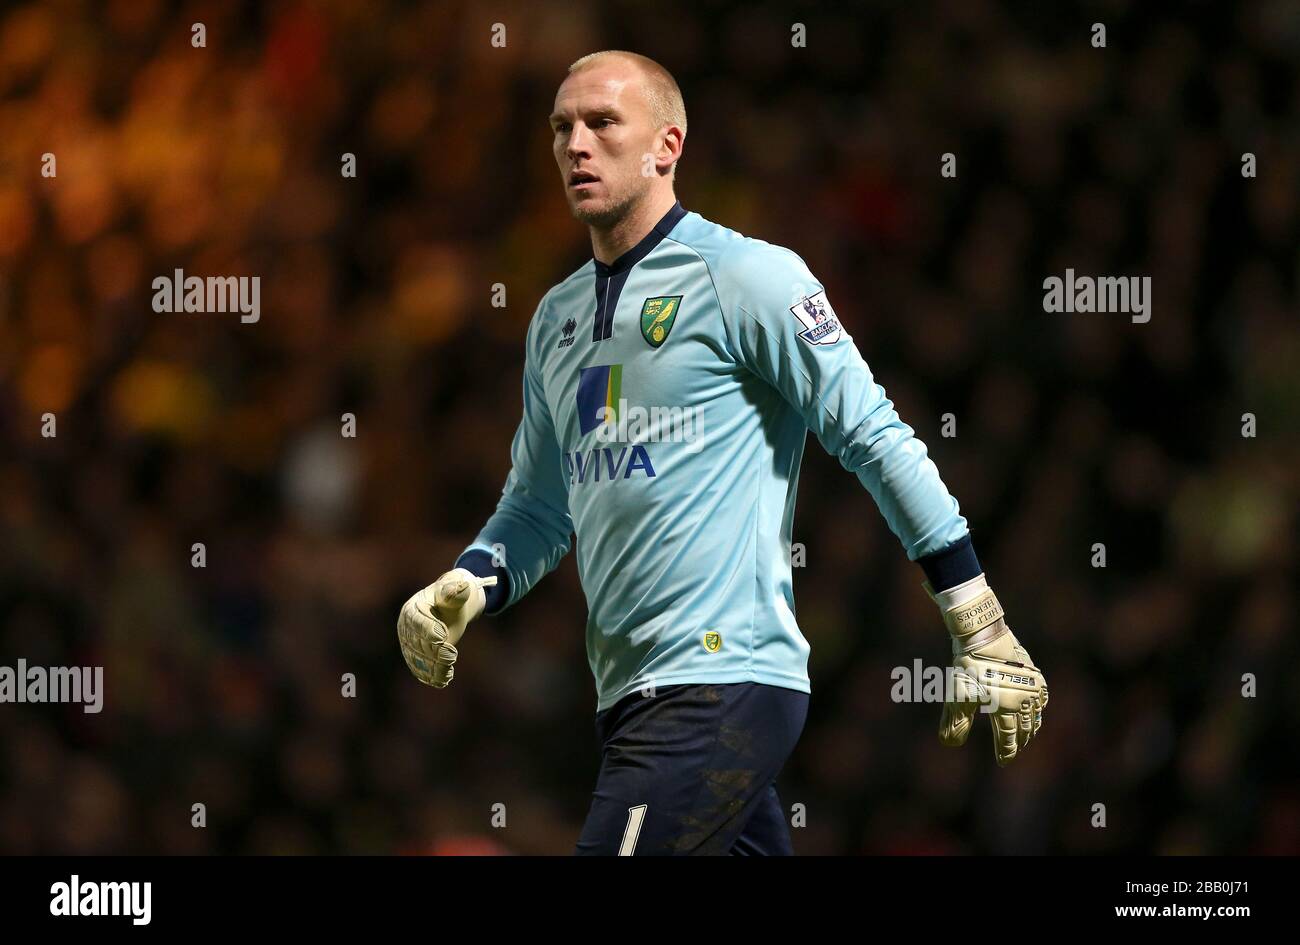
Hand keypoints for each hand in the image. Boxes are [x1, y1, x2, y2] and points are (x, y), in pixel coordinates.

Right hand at [397, 569, 497, 687]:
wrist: (447, 608)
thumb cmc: (449, 597)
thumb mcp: (452, 592)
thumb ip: (455, 592)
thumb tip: (464, 586)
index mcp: (412, 610)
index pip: (417, 622)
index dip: (428, 629)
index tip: (443, 636)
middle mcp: (406, 630)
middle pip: (418, 644)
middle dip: (434, 651)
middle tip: (451, 654)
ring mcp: (410, 645)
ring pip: (419, 660)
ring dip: (433, 667)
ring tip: (448, 671)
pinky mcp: (416, 658)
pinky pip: (422, 670)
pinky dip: (432, 676)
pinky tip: (445, 679)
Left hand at [927, 576, 1047, 765]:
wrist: (981, 633)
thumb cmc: (967, 666)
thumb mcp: (957, 696)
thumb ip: (955, 722)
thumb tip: (950, 744)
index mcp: (1006, 709)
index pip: (1008, 737)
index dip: (1006, 751)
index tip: (1003, 762)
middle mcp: (1023, 700)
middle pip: (1025, 728)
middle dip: (1020, 741)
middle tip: (1016, 748)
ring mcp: (1031, 686)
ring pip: (1035, 713)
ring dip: (1031, 726)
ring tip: (1027, 733)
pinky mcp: (1033, 672)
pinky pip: (1041, 696)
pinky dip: (1038, 707)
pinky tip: (1036, 708)